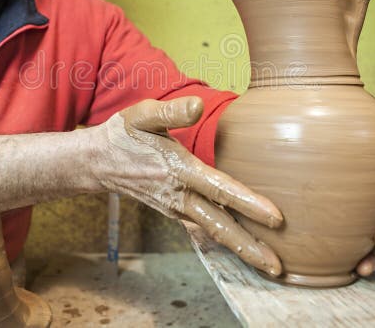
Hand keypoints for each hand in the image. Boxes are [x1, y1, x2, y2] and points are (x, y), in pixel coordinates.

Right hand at [91, 96, 283, 275]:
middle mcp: (179, 195)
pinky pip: (204, 227)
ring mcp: (176, 207)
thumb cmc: (124, 134)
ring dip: (240, 247)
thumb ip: (172, 111)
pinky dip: (224, 240)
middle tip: (277, 268)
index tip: (276, 219)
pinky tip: (242, 247)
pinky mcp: (174, 211)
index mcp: (179, 170)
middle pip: (219, 225)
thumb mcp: (143, 115)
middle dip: (248, 247)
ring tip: (269, 264)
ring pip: (213, 230)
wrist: (97, 162)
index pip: (220, 190)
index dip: (248, 204)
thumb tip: (197, 106)